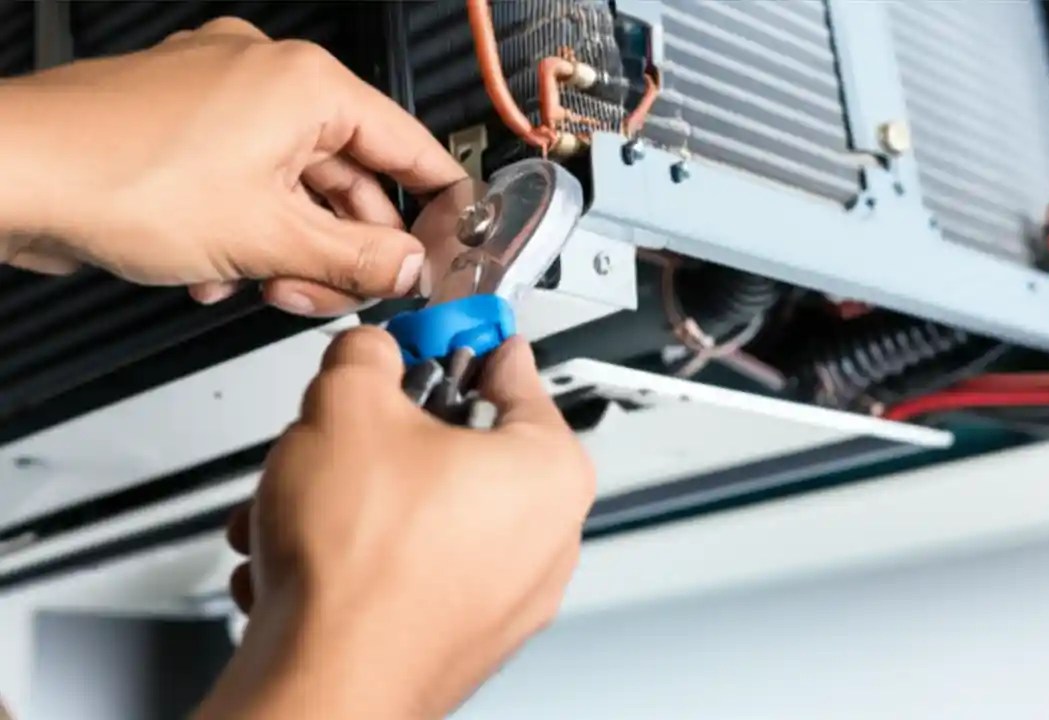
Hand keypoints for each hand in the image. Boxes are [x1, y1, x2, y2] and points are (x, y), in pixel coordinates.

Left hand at [0, 17, 466, 316]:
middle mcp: (266, 78)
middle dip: (345, 247)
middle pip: (350, 176)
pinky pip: (248, 185)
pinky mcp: (183, 127)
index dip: (440, 204)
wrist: (8, 177)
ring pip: (296, 188)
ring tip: (266, 287)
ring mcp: (220, 98)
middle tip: (343, 293)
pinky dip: (248, 233)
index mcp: (305, 85)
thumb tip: (408, 269)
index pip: (409, 145)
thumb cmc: (116, 177)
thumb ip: (357, 260)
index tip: (456, 244)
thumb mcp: (269, 239)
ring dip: (292, 250)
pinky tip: (223, 273)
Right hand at [198, 328, 594, 718]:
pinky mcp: (462, 635)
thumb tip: (370, 351)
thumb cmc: (359, 568)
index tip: (436, 330)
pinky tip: (304, 556)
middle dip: (382, 434)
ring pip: (421, 509)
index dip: (458, 337)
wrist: (323, 684)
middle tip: (344, 427)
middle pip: (460, 445)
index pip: (513, 369)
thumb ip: (365, 356)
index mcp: (549, 469)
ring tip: (303, 501)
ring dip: (350, 497)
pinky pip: (409, 567)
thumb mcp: (346, 405)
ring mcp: (506, 594)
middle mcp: (545, 537)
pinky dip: (355, 553)